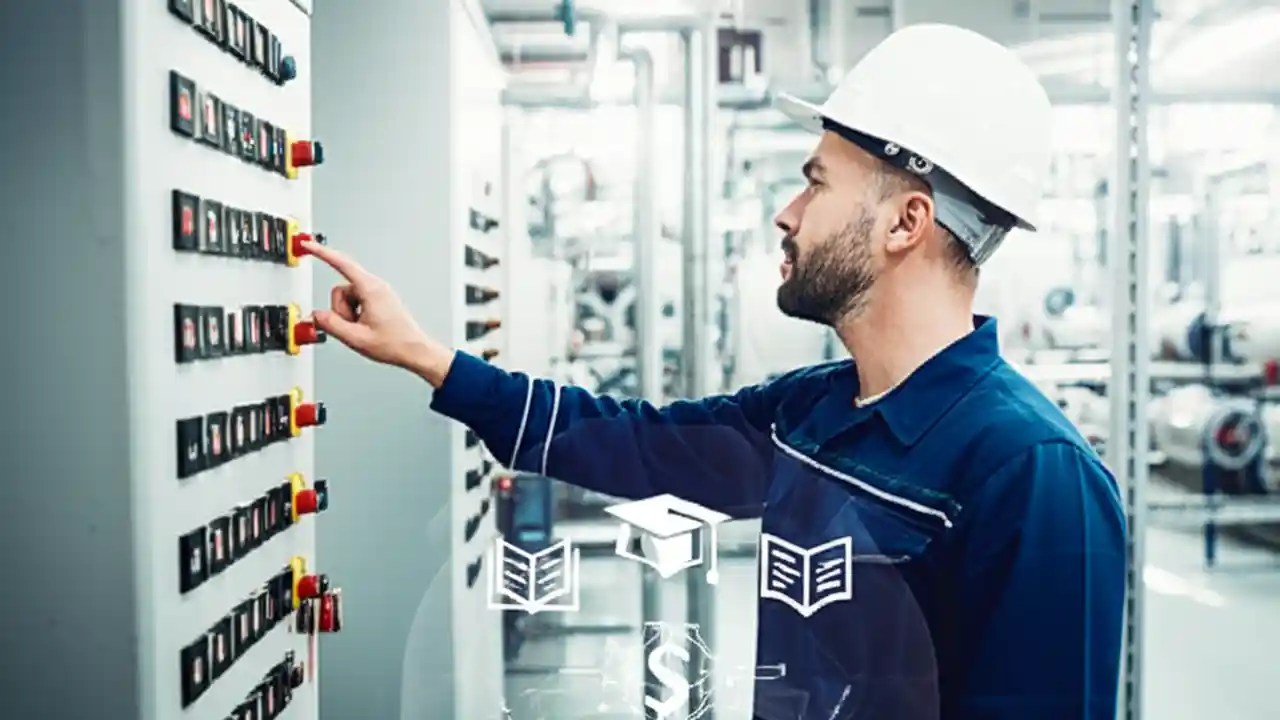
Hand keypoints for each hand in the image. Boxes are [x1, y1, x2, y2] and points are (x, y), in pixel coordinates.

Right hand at [304, 241, 454, 385]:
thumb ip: (331, 325)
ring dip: (348, 315)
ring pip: (347, 298)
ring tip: (363, 329)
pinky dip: (355, 315)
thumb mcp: (356, 338)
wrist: (415, 351)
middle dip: (340, 310)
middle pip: (340, 290)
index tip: (309, 245)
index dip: (322, 253)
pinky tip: (367, 327)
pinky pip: (356, 303)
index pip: (341, 264)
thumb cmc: (395, 343)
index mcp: (371, 289)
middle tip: (353, 327)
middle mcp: (375, 287)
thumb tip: (316, 316)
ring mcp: (378, 293)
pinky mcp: (378, 300)